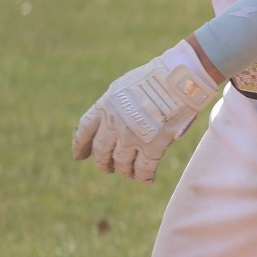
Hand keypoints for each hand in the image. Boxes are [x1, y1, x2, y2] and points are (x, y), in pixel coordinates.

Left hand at [72, 40, 219, 183]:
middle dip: (102, 163)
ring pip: (121, 164)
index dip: (80, 145)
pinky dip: (144, 176)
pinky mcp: (153, 146)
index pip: (85, 130)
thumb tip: (112, 127)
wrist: (178, 78)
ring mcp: (132, 136)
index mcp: (105, 105)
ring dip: (124, 171)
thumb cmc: (156, 77)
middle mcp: (114, 122)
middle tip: (107, 168)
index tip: (79, 155)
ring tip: (128, 173)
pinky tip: (146, 179)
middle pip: (100, 151)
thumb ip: (115, 106)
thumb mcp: (124, 87)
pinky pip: (144, 169)